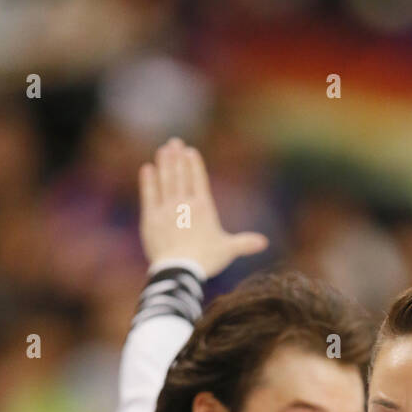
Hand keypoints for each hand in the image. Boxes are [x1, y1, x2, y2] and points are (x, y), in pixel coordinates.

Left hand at [139, 137, 268, 276]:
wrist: (180, 269)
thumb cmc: (206, 260)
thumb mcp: (228, 250)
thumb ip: (244, 243)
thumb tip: (264, 243)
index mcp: (203, 207)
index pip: (198, 179)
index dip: (194, 164)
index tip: (189, 151)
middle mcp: (184, 203)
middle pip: (180, 174)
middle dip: (177, 157)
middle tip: (174, 142)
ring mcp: (166, 209)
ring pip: (165, 180)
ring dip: (164, 163)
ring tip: (163, 150)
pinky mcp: (151, 218)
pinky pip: (149, 194)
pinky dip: (148, 181)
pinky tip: (147, 169)